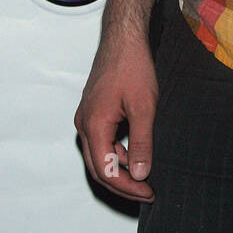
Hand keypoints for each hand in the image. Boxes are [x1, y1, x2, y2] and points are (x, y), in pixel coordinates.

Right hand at [74, 31, 157, 201]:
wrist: (123, 38)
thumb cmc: (132, 67)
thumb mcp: (144, 107)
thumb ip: (141, 142)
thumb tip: (141, 174)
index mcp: (94, 126)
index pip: (106, 171)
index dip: (128, 187)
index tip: (148, 193)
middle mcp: (84, 124)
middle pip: (98, 168)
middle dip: (123, 184)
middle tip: (146, 193)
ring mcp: (86, 117)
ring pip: (99, 155)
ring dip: (119, 169)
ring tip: (144, 177)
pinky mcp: (93, 111)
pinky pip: (100, 141)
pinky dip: (116, 153)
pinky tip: (134, 154)